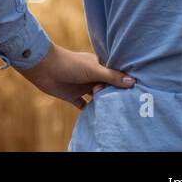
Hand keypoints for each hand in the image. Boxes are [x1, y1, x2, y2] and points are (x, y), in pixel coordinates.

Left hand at [14, 44, 134, 109]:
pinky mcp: (72, 96)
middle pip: (108, 87)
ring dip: (105, 103)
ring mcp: (82, 86)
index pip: (116, 74)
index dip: (125, 82)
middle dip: (116, 94)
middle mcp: (92, 76)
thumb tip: (133, 82)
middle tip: (130, 105)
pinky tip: (100, 118)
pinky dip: (91, 111)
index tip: (139, 91)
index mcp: (98, 65)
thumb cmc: (69, 63)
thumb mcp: (93, 70)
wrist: (43, 67)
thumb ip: (112, 76)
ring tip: (119, 112)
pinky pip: (84, 106)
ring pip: (98, 97)